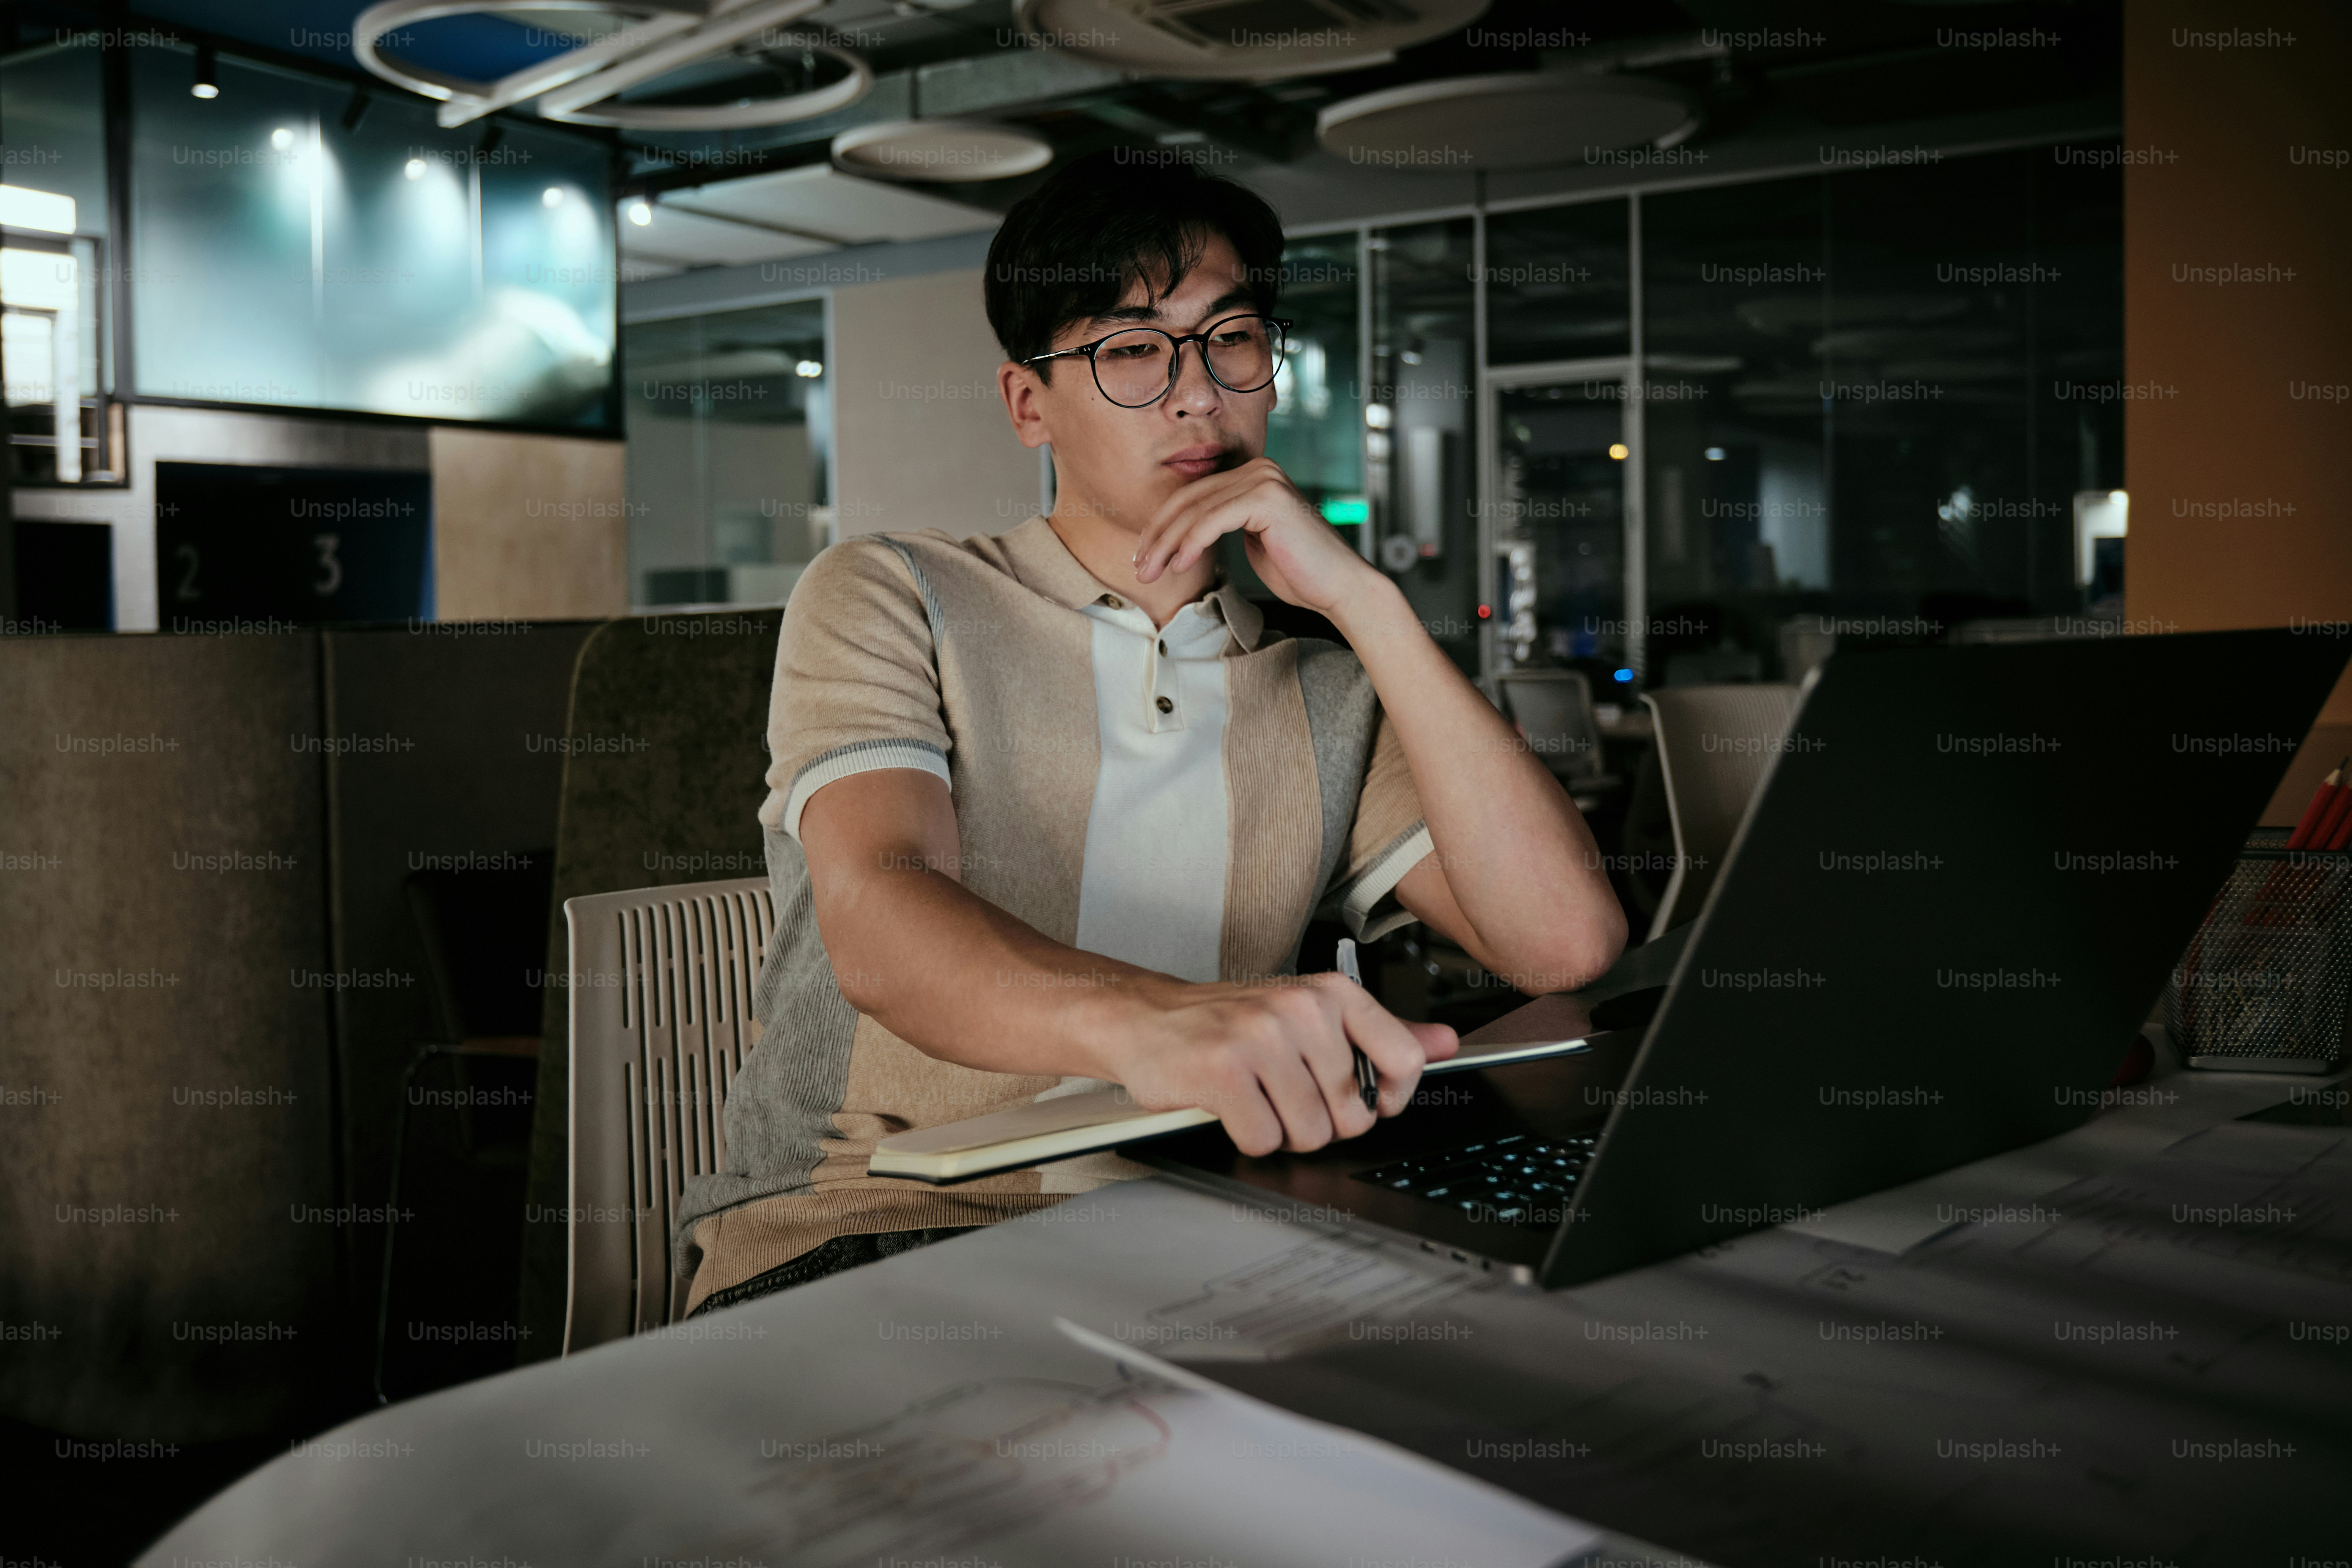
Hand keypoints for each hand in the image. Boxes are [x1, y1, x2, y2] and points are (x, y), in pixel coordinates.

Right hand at [1100, 973, 1459, 1156]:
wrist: (1149, 1019)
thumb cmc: (1232, 1021)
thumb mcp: (1312, 1014)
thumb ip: (1381, 1033)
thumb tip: (1445, 1044)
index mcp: (1331, 993)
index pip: (1403, 1060)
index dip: (1388, 1098)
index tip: (1364, 1100)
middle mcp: (1301, 1009)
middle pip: (1352, 1115)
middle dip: (1321, 1121)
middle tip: (1286, 1094)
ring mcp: (1261, 1038)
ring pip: (1310, 1133)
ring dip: (1282, 1130)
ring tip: (1257, 1098)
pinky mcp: (1224, 1072)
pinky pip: (1264, 1141)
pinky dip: (1247, 1136)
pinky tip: (1232, 1107)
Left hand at [1131, 457, 1384, 618]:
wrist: (1338, 587)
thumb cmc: (1297, 570)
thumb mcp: (1250, 540)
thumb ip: (1222, 525)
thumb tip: (1180, 532)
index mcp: (1252, 474)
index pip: (1193, 496)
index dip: (1161, 526)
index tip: (1142, 556)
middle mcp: (1258, 468)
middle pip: (1189, 500)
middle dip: (1157, 537)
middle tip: (1138, 568)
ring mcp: (1263, 479)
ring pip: (1196, 511)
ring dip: (1166, 545)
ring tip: (1150, 573)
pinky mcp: (1266, 498)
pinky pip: (1213, 520)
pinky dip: (1191, 543)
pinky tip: (1179, 565)